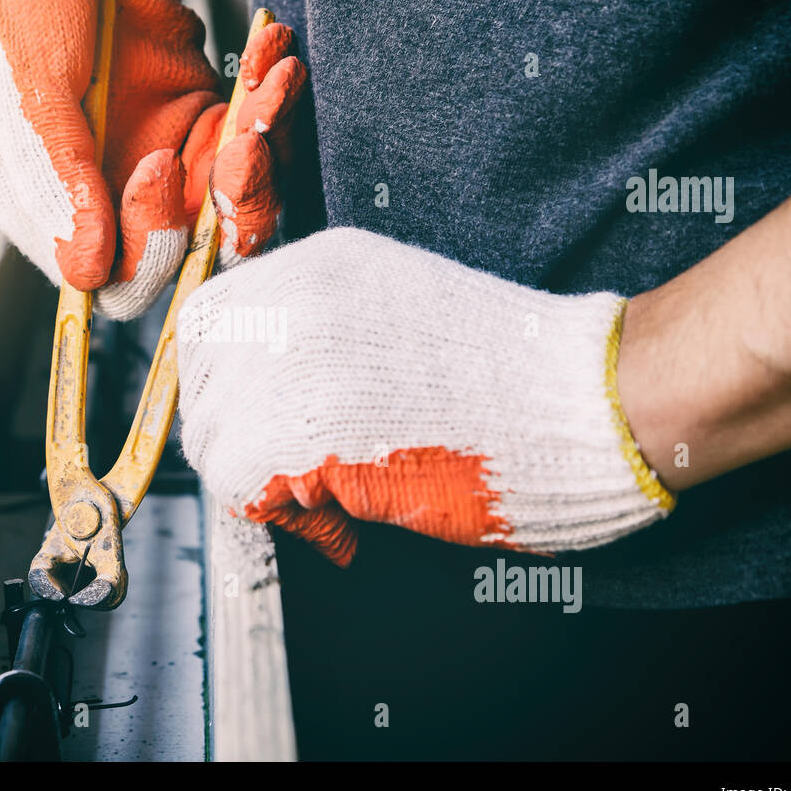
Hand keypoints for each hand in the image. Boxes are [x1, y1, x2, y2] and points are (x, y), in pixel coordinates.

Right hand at [0, 0, 305, 318]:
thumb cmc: (23, 12)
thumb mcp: (31, 96)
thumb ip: (62, 181)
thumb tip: (88, 273)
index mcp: (62, 214)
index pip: (122, 279)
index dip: (152, 245)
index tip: (158, 166)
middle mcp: (119, 202)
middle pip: (196, 250)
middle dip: (235, 204)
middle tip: (244, 143)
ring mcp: (169, 163)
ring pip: (240, 200)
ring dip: (268, 144)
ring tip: (274, 79)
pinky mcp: (208, 122)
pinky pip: (257, 136)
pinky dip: (274, 96)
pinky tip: (272, 51)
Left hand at [176, 228, 674, 564]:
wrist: (590, 399)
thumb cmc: (514, 373)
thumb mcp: (397, 311)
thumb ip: (319, 336)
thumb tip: (256, 396)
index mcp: (319, 266)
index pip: (206, 325)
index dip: (220, 388)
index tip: (254, 427)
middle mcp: (298, 302)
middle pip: (199, 384)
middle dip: (235, 443)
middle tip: (293, 479)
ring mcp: (301, 360)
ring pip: (213, 439)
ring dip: (260, 485)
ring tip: (329, 500)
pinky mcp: (312, 426)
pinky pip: (241, 484)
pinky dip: (286, 521)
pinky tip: (344, 523)